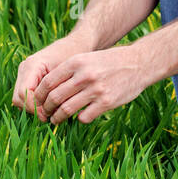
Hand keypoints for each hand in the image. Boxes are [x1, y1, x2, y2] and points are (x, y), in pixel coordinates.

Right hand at [12, 35, 89, 116]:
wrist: (74, 45)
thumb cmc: (73, 57)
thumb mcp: (67, 75)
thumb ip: (56, 91)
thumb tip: (51, 113)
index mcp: (32, 65)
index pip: (23, 93)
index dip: (34, 107)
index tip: (48, 115)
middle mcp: (25, 68)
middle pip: (18, 98)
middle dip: (32, 110)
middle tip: (49, 116)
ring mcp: (24, 72)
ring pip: (19, 99)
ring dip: (32, 108)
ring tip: (49, 112)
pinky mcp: (28, 77)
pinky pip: (24, 95)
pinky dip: (34, 103)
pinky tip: (48, 105)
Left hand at [32, 45, 148, 125]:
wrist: (139, 63)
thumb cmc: (110, 61)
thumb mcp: (87, 58)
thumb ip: (69, 71)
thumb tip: (48, 90)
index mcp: (76, 62)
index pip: (48, 82)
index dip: (39, 95)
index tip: (38, 102)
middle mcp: (84, 75)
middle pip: (55, 97)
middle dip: (46, 109)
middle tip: (45, 114)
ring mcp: (96, 89)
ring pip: (66, 110)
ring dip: (57, 118)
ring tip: (56, 120)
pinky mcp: (107, 102)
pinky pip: (84, 117)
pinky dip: (78, 119)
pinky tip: (79, 117)